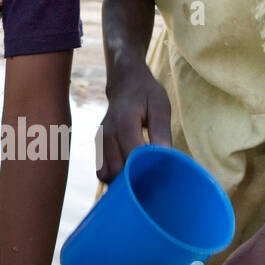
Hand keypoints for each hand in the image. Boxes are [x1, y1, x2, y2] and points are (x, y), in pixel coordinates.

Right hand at [99, 64, 171, 181]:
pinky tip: (130, 173)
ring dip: (123, 181)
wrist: (124, 83)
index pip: (133, 156)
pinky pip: (102, 172)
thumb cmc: (146, 94)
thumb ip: (161, 131)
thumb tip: (166, 156)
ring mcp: (100, 142)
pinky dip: (114, 178)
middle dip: (136, 178)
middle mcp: (107, 134)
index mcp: (124, 123)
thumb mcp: (160, 106)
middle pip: (118, 170)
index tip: (163, 172)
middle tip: (154, 178)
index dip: (148, 168)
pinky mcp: (98, 148)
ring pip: (107, 175)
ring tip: (141, 176)